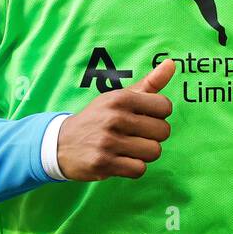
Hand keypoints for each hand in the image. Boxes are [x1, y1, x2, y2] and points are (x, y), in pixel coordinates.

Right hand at [56, 59, 174, 180]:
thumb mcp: (119, 97)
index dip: (158, 116)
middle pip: (163, 132)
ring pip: (153, 152)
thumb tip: (172, 64)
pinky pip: (139, 169)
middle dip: (152, 136)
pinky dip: (133, 167)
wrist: (60, 143)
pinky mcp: (103, 163)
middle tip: (134, 136)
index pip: (165, 107)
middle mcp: (114, 117)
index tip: (143, 118)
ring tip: (127, 148)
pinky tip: (120, 160)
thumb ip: (149, 83)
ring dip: (143, 154)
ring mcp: (108, 141)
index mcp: (120, 98)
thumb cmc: (98, 118)